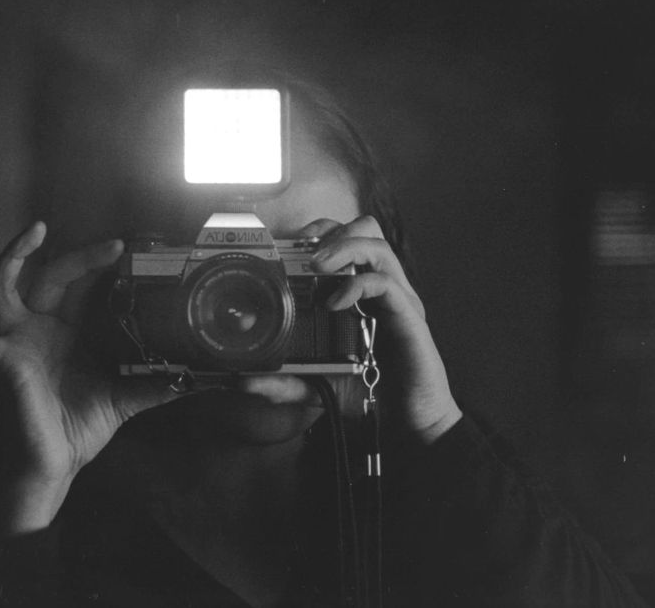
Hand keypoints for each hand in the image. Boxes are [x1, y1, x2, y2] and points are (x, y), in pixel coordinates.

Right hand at [0, 222, 178, 532]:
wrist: (54, 465)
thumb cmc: (81, 428)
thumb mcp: (128, 398)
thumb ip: (159, 384)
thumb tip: (198, 378)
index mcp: (70, 332)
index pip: (83, 287)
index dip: (102, 266)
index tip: (130, 251)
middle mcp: (41, 329)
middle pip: (51, 276)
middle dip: (79, 256)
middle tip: (111, 246)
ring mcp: (17, 342)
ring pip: (4, 287)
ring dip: (14, 256)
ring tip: (35, 230)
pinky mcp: (1, 363)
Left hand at [303, 215, 461, 443]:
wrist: (410, 424)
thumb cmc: (371, 398)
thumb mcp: (317, 386)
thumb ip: (283, 381)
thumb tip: (244, 381)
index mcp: (364, 293)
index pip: (346, 240)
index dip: (319, 233)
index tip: (289, 243)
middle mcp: (384, 289)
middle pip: (366, 230)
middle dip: (333, 230)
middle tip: (304, 250)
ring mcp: (399, 300)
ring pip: (378, 246)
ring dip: (344, 247)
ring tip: (317, 265)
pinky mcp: (409, 318)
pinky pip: (385, 283)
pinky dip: (357, 284)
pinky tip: (335, 301)